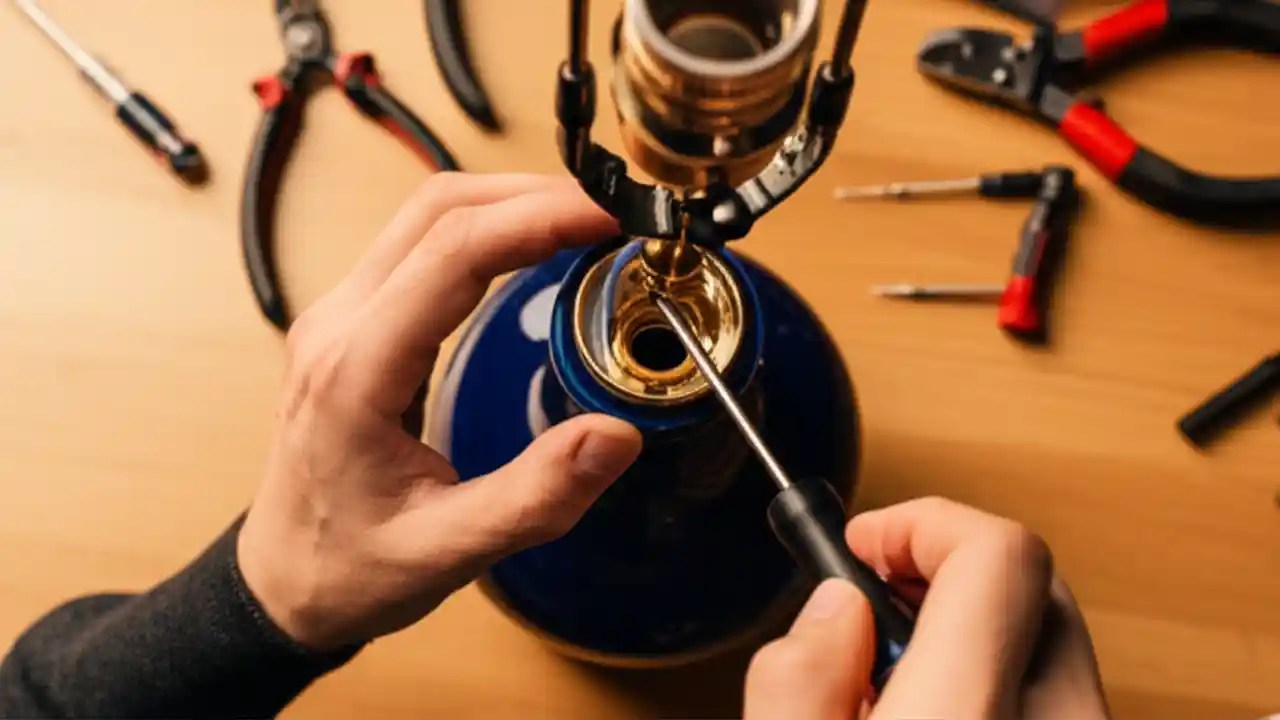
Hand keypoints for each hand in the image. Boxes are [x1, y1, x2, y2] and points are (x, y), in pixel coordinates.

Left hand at [236, 174, 641, 650]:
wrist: (280, 582)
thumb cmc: (350, 569)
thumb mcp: (448, 550)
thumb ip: (535, 496)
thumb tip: (617, 435)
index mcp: (355, 370)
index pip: (451, 254)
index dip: (537, 219)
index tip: (609, 219)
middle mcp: (337, 325)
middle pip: (436, 209)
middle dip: (531, 195)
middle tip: (613, 213)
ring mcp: (338, 316)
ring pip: (424, 215)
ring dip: (507, 202)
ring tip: (585, 221)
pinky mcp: (353, 322)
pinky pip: (419, 244)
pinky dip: (485, 229)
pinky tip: (532, 247)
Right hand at [743, 497, 1108, 718]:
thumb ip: (798, 682)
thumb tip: (834, 609)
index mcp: (968, 717)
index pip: (997, 550)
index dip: (922, 522)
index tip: (865, 543)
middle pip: (1032, 580)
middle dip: (942, 569)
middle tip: (873, 604)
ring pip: (1048, 637)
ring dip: (971, 626)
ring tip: (895, 676)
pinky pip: (1057, 690)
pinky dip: (1001, 676)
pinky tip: (935, 713)